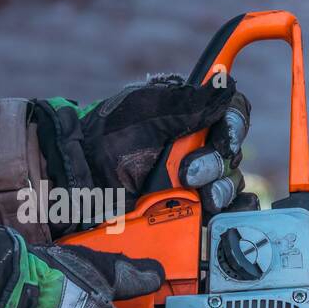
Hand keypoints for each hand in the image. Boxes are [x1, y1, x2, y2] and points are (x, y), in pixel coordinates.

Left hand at [32, 74, 254, 235]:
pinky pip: (214, 221)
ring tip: (201, 199)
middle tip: (188, 174)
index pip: (230, 119)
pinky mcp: (180, 218)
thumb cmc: (104, 138)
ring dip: (222, 193)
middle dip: (217, 166)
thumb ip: (189, 103)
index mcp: (188, 121)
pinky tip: (217, 220)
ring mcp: (187, 188)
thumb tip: (225, 87)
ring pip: (228, 190)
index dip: (235, 127)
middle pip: (231, 158)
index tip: (224, 139)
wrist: (73, 180)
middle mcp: (193, 153)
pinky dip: (223, 220)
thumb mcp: (146, 111)